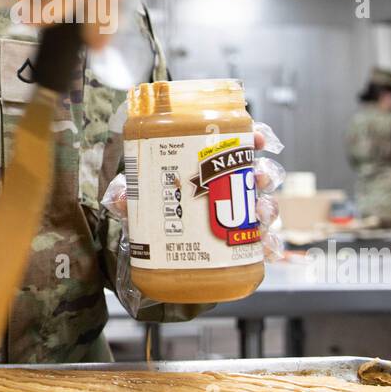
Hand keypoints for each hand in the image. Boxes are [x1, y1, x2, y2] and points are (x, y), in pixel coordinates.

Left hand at [102, 121, 287, 275]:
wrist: (154, 252)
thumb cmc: (151, 214)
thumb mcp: (137, 199)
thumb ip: (128, 195)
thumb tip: (120, 197)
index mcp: (210, 172)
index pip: (237, 149)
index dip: (251, 140)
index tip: (256, 138)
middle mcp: (229, 191)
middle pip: (258, 176)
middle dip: (264, 173)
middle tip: (257, 177)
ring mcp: (238, 218)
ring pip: (265, 207)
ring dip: (267, 207)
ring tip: (258, 213)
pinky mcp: (240, 245)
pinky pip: (263, 244)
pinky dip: (270, 245)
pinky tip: (266, 248)